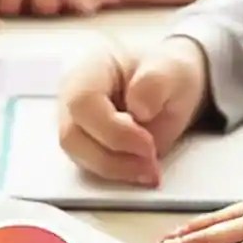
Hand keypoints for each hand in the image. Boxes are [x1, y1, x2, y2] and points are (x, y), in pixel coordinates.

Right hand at [58, 37, 206, 184]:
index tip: (148, 143)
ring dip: (117, 169)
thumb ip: (155, 84)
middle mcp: (71, 98)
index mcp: (88, 71)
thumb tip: (139, 108)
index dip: (113, 131)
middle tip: (151, 163)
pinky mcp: (85, 146)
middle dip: (113, 158)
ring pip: (79, 157)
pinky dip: (119, 173)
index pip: (83, 104)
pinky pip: (91, 167)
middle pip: (72, 137)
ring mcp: (74, 123)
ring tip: (151, 168)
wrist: (164, 82)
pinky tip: (143, 170)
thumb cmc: (161, 71)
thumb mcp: (170, 69)